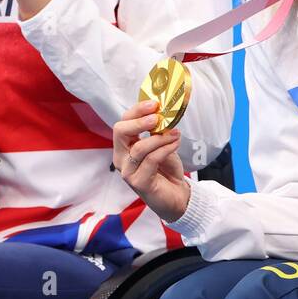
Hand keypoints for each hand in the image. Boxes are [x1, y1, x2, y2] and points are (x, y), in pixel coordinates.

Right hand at [113, 100, 190, 221]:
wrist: (177, 195)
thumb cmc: (167, 169)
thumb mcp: (163, 145)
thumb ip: (159, 132)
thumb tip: (163, 114)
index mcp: (124, 146)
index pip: (123, 123)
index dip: (137, 111)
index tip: (154, 104)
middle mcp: (121, 158)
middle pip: (120, 131)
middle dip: (139, 121)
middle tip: (157, 117)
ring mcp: (128, 171)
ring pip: (139, 147)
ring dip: (159, 137)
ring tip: (175, 133)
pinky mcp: (138, 182)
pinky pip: (151, 160)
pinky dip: (165, 149)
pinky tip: (175, 143)